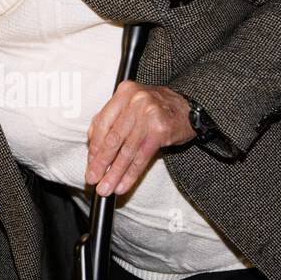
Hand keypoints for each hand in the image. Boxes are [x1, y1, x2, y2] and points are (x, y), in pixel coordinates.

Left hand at [85, 82, 195, 196]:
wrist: (190, 109)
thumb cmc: (159, 108)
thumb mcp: (132, 106)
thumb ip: (111, 122)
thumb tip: (93, 151)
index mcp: (124, 92)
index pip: (101, 123)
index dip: (94, 147)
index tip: (90, 164)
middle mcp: (135, 100)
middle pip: (112, 138)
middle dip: (100, 163)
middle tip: (92, 179)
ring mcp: (149, 114)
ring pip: (126, 151)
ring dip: (114, 173)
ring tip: (106, 188)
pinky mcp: (160, 130)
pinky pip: (141, 157)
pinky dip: (130, 174)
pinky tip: (123, 184)